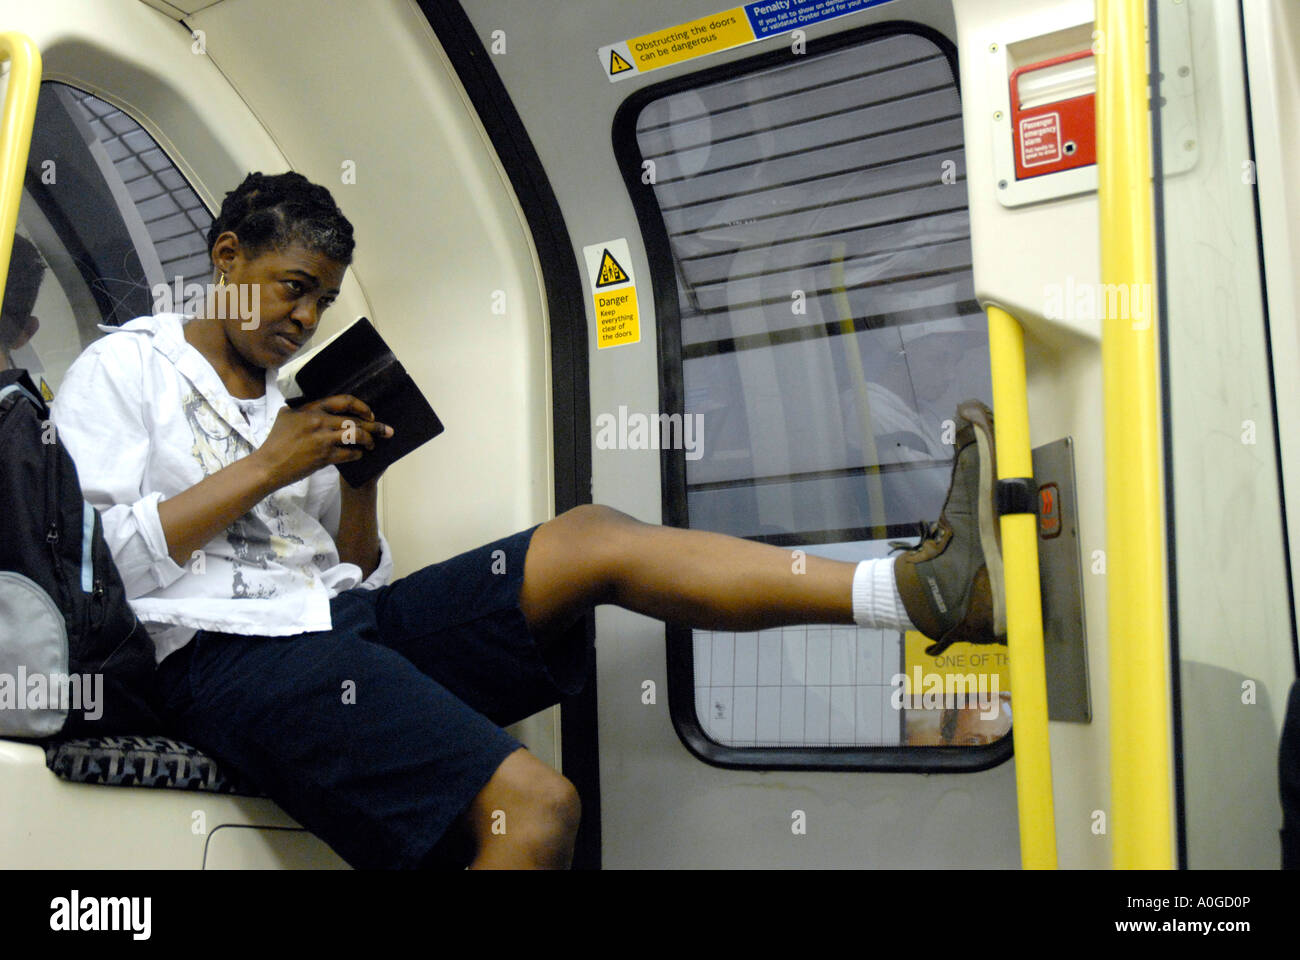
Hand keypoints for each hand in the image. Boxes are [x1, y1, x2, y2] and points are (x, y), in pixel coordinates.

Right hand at [253, 395, 392, 488]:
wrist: (268, 465)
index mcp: (311, 408)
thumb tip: (318, 406)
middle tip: (388, 431)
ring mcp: (322, 439)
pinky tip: (360, 455)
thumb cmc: (276, 442)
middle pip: (355, 420)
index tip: (370, 414)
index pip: (344, 401)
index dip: (362, 407)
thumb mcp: (287, 416)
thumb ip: (304, 409)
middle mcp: (318, 421)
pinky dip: (357, 454)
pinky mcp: (324, 457)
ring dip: (369, 441)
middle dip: (375, 427)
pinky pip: (349, 454)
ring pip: (356, 436)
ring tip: (373, 445)